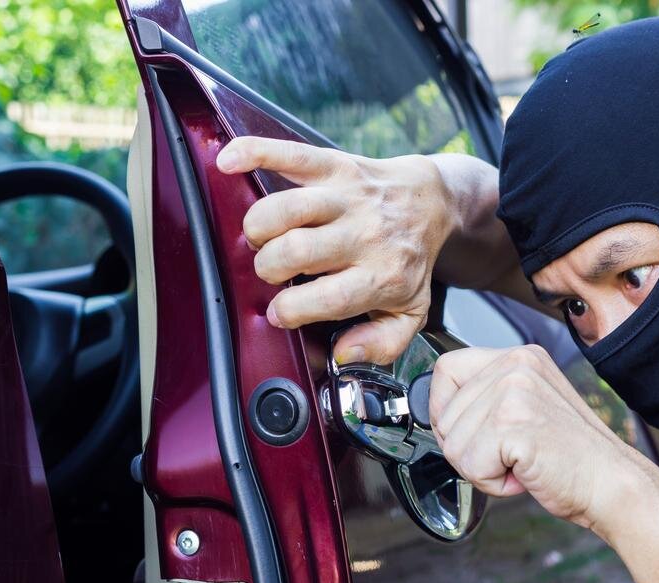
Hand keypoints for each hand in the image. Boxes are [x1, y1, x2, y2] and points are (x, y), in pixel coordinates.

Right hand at [216, 136, 456, 364]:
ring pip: (287, 208)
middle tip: (273, 271)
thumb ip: (381, 344)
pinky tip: (228, 163)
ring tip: (262, 238)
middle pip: (297, 251)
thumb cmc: (408, 261)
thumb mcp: (409, 312)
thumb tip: (343, 354)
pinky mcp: (335, 165)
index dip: (291, 310)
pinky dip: (253, 153)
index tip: (280, 312)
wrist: (430, 202)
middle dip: (270, 267)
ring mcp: (348, 197)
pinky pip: (289, 154)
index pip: (325, 299)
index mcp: (381, 276)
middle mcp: (366, 234)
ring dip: (259, 228)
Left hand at [429, 345, 637, 528]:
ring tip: (521, 463)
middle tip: (508, 456)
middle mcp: (516, 366)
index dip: (443, 409)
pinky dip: (492, 483)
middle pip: (444, 414)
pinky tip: (524, 474)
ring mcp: (514, 392)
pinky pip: (471, 465)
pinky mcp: (513, 424)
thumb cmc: (573, 456)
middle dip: (467, 449)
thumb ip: (490, 398)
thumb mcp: (528, 407)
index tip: (463, 433)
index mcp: (520, 357)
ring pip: (453, 444)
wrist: (612, 484)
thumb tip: (441, 412)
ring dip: (481, 468)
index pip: (447, 368)